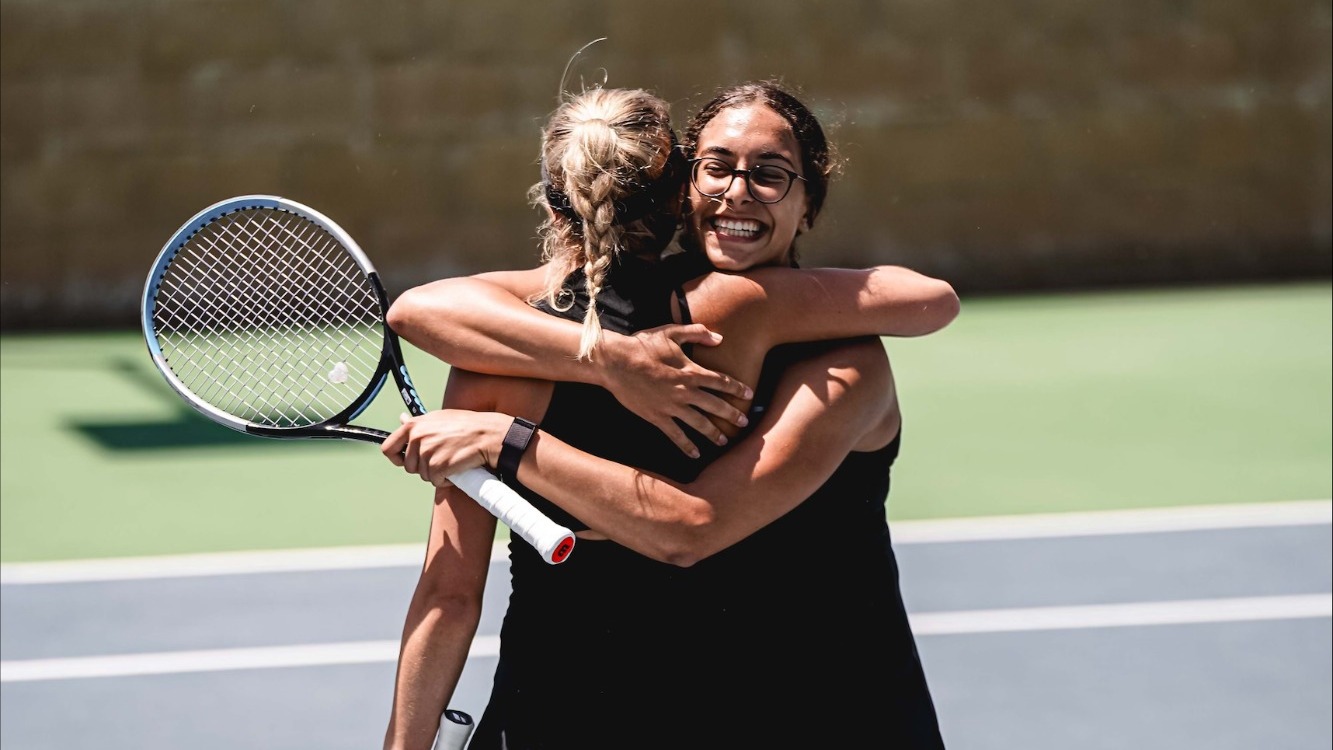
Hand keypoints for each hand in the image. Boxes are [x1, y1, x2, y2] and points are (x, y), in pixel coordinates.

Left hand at [381, 410, 508, 486]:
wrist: (487, 435)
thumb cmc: (466, 425)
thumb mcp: (438, 418)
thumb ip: (418, 423)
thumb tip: (402, 419)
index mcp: (414, 425)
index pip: (388, 448)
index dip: (396, 458)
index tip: (405, 460)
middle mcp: (417, 438)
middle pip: (408, 466)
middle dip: (423, 467)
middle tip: (440, 458)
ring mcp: (427, 453)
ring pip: (423, 475)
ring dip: (436, 473)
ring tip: (450, 460)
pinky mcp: (438, 467)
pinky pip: (435, 481)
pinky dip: (446, 480)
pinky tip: (455, 468)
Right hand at [598, 324, 752, 456]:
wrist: (616, 363)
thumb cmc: (642, 345)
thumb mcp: (670, 332)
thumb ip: (696, 333)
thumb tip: (719, 338)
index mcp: (690, 371)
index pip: (721, 382)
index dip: (737, 388)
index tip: (750, 395)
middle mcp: (685, 391)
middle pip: (715, 406)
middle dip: (732, 414)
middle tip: (744, 422)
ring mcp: (671, 407)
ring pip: (699, 423)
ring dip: (713, 433)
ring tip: (724, 440)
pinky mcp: (657, 417)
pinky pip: (675, 435)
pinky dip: (686, 446)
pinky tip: (695, 454)